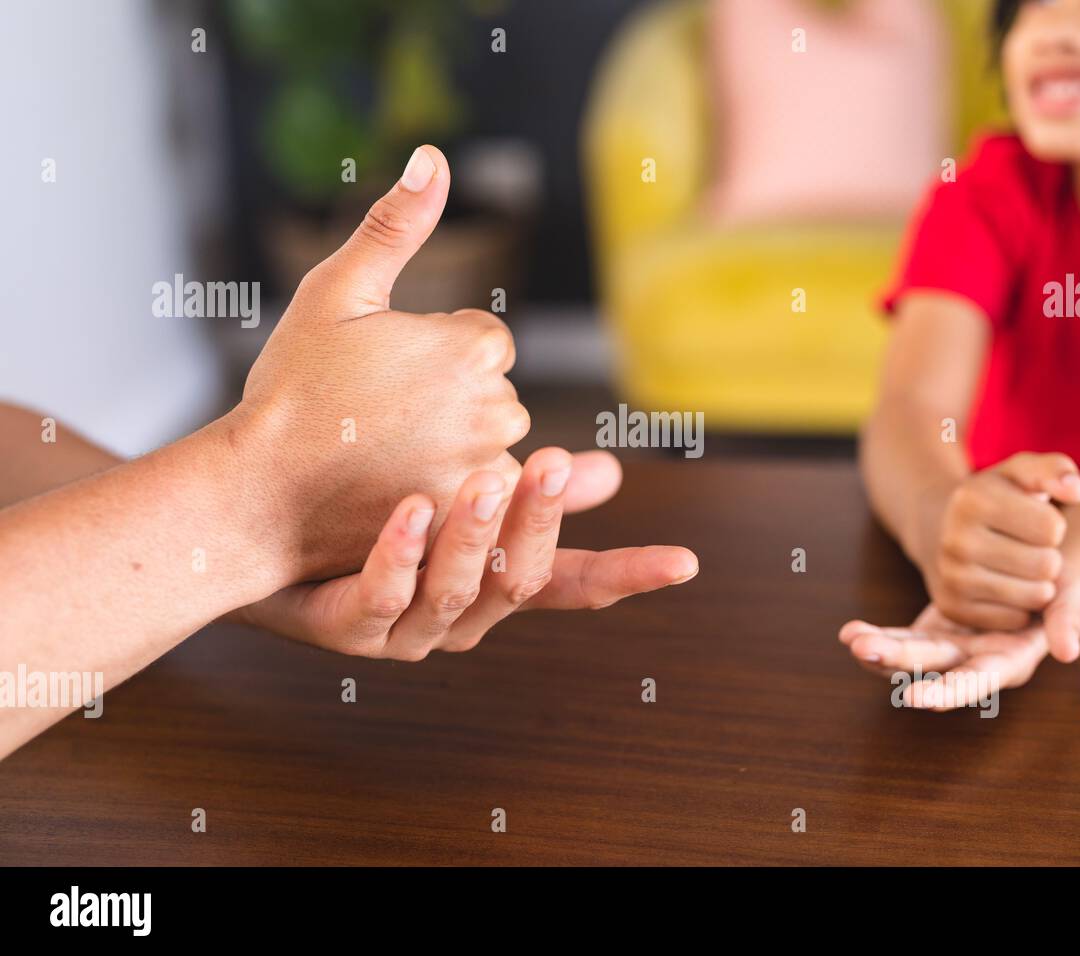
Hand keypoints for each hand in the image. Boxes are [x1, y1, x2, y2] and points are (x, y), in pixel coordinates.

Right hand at [234, 145, 527, 582]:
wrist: (260, 489)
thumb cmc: (293, 386)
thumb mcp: (337, 291)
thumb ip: (395, 225)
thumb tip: (433, 157)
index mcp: (470, 350)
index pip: (486, 340)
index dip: (435, 353)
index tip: (385, 373)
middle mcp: (493, 411)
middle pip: (495, 392)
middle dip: (452, 398)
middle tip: (382, 414)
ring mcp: (483, 473)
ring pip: (493, 445)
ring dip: (457, 445)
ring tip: (389, 453)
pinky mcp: (470, 524)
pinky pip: (489, 501)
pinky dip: (461, 493)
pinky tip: (409, 488)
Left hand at [236, 450, 698, 659]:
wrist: (252, 542)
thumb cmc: (364, 520)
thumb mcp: (457, 498)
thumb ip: (531, 491)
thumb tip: (609, 473)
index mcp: (491, 584)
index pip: (571, 582)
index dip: (628, 574)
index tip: (685, 562)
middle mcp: (459, 616)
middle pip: (517, 582)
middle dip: (537, 525)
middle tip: (548, 462)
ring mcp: (405, 629)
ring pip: (454, 595)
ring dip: (471, 537)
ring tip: (482, 478)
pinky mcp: (348, 630)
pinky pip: (381, 597)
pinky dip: (399, 556)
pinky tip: (409, 505)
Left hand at [839, 566, 1079, 709]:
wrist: (1030, 570)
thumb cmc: (1058, 585)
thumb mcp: (1070, 594)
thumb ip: (1070, 620)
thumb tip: (1068, 651)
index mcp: (1011, 660)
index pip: (978, 681)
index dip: (950, 690)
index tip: (918, 697)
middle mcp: (975, 662)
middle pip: (932, 670)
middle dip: (898, 663)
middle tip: (863, 650)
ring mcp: (950, 649)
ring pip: (910, 657)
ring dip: (879, 652)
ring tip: (851, 640)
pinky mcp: (933, 631)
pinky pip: (902, 638)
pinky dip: (878, 636)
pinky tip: (849, 633)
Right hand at [925, 452, 1079, 632]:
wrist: (941, 529)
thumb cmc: (998, 500)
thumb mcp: (1022, 474)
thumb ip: (1056, 470)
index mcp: (972, 499)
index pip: (1053, 528)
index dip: (1052, 526)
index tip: (1030, 520)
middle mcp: (955, 539)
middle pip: (1047, 565)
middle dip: (1048, 557)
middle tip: (1024, 547)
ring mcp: (951, 576)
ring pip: (1036, 597)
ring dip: (1038, 584)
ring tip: (1015, 566)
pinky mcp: (952, 608)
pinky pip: (1016, 620)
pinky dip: (1019, 607)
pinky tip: (1001, 585)